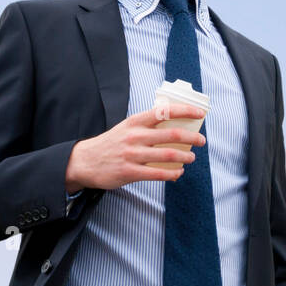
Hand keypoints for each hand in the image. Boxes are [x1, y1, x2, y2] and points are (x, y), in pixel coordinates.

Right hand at [64, 104, 206, 190]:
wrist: (84, 161)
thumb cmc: (110, 144)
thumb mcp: (126, 127)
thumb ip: (146, 126)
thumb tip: (174, 126)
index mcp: (135, 122)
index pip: (165, 112)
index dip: (185, 111)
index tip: (200, 114)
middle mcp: (135, 136)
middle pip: (171, 135)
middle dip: (192, 138)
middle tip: (201, 141)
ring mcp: (132, 155)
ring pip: (168, 155)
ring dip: (185, 157)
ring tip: (191, 158)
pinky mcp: (129, 172)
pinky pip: (157, 174)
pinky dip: (172, 174)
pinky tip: (177, 173)